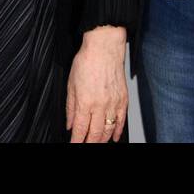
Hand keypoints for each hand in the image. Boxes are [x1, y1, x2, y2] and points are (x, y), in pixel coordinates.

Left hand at [65, 25, 127, 141]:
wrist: (104, 48)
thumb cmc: (87, 61)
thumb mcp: (71, 84)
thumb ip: (70, 106)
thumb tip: (70, 122)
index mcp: (85, 102)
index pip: (80, 129)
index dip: (76, 140)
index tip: (74, 144)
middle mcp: (100, 105)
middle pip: (95, 133)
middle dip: (89, 143)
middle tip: (85, 145)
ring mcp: (113, 104)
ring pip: (109, 130)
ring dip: (102, 140)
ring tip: (96, 143)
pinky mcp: (123, 100)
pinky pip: (121, 121)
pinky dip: (118, 132)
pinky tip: (114, 137)